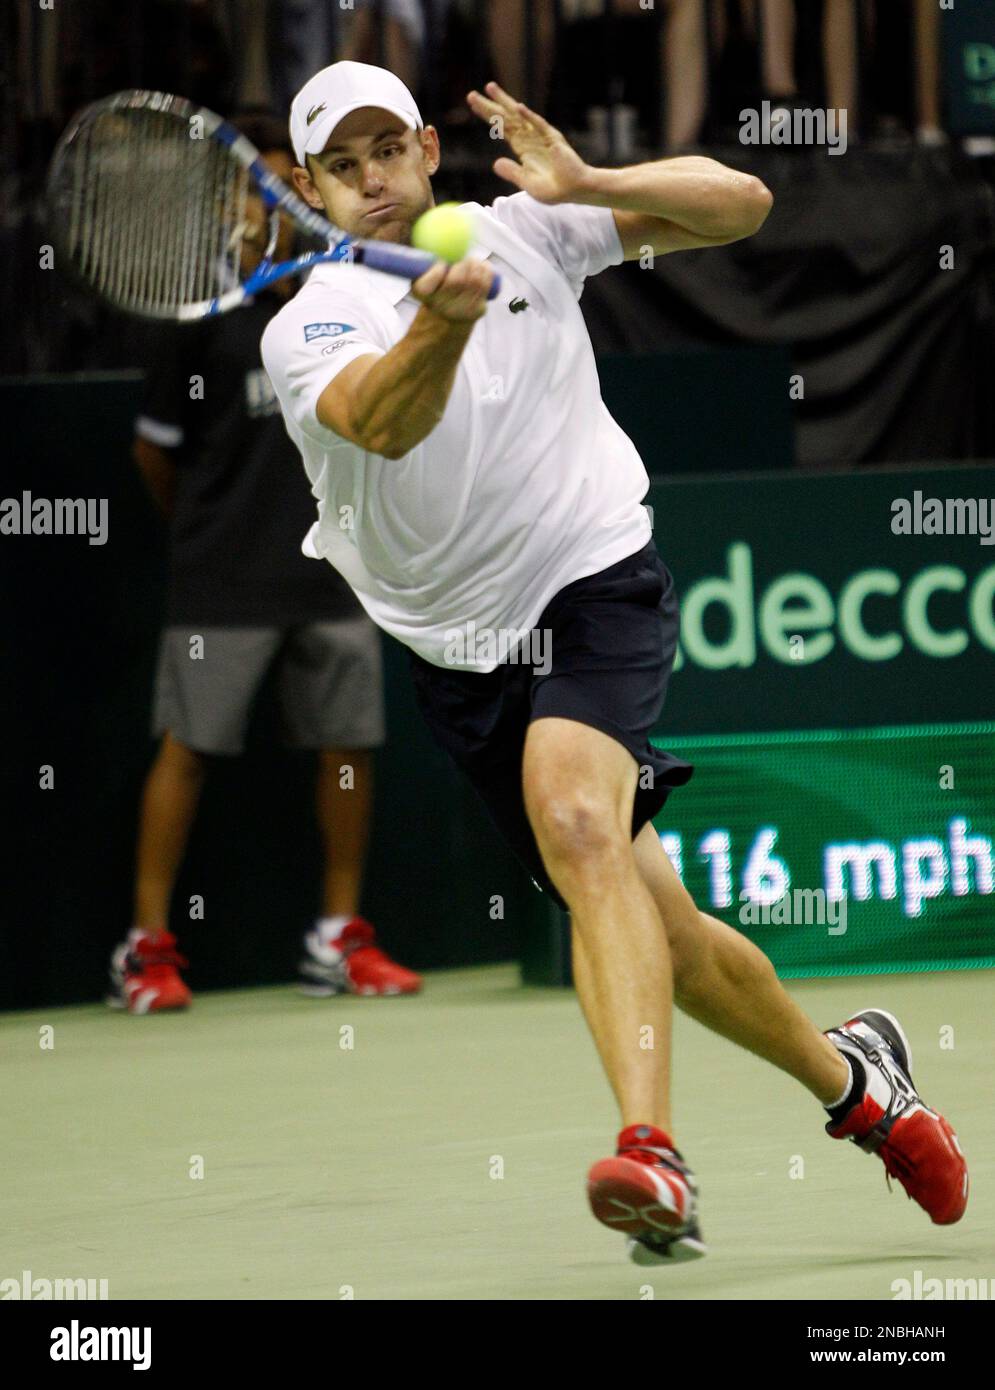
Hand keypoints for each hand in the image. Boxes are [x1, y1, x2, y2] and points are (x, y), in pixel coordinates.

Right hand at [411, 258, 494, 323]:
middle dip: (462, 264)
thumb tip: (431, 227)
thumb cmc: (433, 290)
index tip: (441, 263)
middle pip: (456, 281)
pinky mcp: (477, 310)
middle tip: (463, 259)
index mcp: (423, 295)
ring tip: (471, 262)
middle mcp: (441, 306)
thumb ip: (423, 258)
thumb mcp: (420, 276)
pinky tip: (482, 267)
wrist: (445, 320)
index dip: (437, 271)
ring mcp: (461, 310)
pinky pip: (485, 285)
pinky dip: (486, 271)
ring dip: (475, 265)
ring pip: (474, 280)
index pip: (427, 285)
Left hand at [466, 81, 590, 204]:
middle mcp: (530, 138)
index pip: (502, 128)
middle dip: (489, 106)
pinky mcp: (553, 140)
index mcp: (523, 148)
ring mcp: (541, 137)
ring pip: (519, 116)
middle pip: (506, 118)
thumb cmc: (555, 189)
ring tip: (490, 88)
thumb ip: (513, 173)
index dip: (488, 116)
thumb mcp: (528, 183)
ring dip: (504, 103)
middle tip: (471, 95)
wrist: (576, 190)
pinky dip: (529, 117)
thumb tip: (495, 163)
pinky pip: (539, 126)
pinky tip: (518, 108)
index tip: (473, 104)